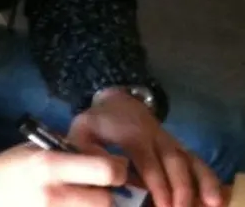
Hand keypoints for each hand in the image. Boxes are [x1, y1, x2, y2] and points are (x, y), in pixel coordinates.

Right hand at [0, 141, 127, 206]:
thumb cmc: (14, 167)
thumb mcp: (39, 149)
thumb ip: (70, 152)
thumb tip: (106, 158)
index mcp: (50, 165)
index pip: (102, 170)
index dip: (117, 168)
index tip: (117, 168)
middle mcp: (52, 195)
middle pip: (104, 201)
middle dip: (108, 194)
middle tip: (103, 188)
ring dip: (95, 206)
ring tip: (87, 198)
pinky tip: (77, 205)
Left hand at [70, 92, 223, 206]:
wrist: (115, 101)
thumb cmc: (97, 122)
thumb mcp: (82, 131)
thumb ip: (89, 150)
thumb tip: (104, 173)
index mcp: (131, 133)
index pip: (147, 159)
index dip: (157, 181)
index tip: (163, 204)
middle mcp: (155, 136)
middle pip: (173, 160)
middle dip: (181, 187)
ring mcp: (168, 141)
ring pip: (188, 158)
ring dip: (199, 182)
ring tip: (210, 204)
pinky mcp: (176, 147)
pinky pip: (195, 160)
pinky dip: (206, 177)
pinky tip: (214, 198)